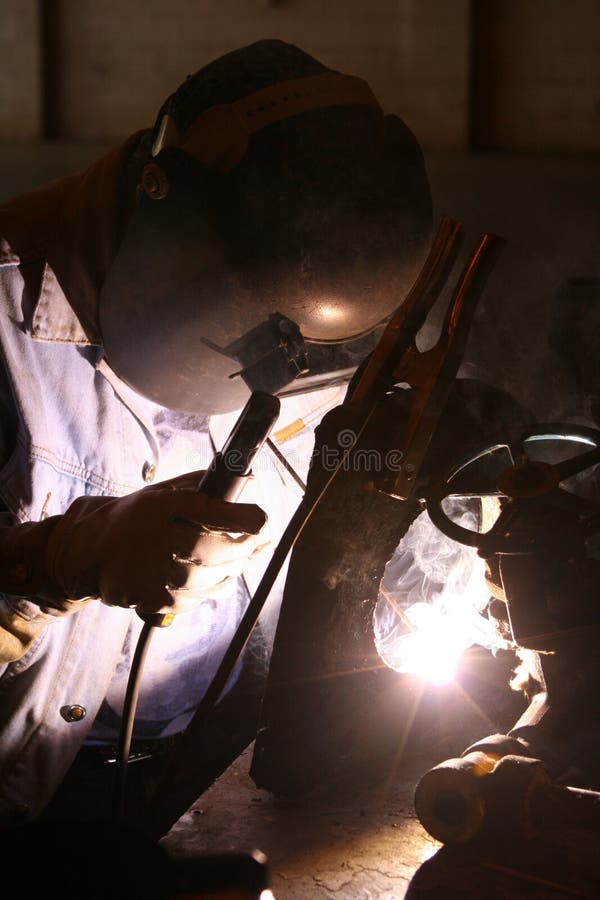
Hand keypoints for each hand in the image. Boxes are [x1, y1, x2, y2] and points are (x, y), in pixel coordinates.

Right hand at [42, 471, 266, 613]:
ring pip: (219, 578)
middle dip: (247, 548)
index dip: (251, 519)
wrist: (91, 553)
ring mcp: (161, 575)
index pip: (218, 513)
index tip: (263, 521)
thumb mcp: (163, 492)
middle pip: (225, 552)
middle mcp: (163, 541)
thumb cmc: (134, 517)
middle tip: (253, 542)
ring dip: (233, 568)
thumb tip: (247, 481)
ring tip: (231, 557)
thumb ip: (203, 487)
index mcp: (165, 507)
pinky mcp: (160, 601)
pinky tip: (208, 573)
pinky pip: (204, 597)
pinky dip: (214, 585)